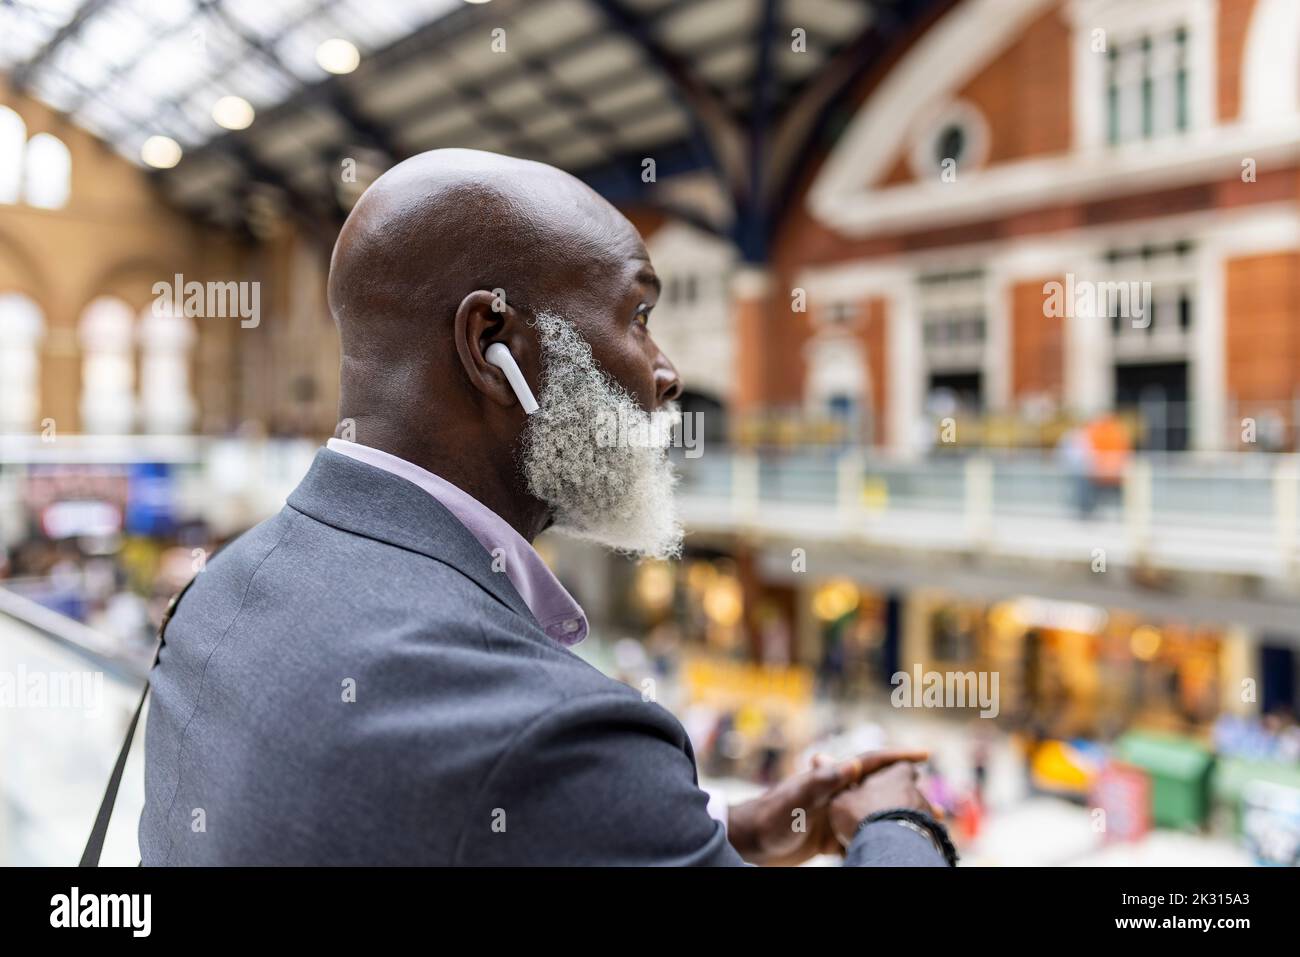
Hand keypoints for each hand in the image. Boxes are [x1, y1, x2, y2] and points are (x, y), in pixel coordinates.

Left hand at [727, 749, 927, 865]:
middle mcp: (835, 793)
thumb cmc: (768, 816)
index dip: (898, 756)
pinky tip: (895, 851)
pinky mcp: (828, 836)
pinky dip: (877, 842)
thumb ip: (821, 780)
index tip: (925, 755)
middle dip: (907, 795)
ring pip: (873, 815)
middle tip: (936, 809)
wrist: (749, 841)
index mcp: (831, 778)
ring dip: (896, 821)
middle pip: (879, 789)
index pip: (870, 761)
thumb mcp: (796, 797)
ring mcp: (833, 814)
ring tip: (923, 831)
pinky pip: (861, 837)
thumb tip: (851, 762)